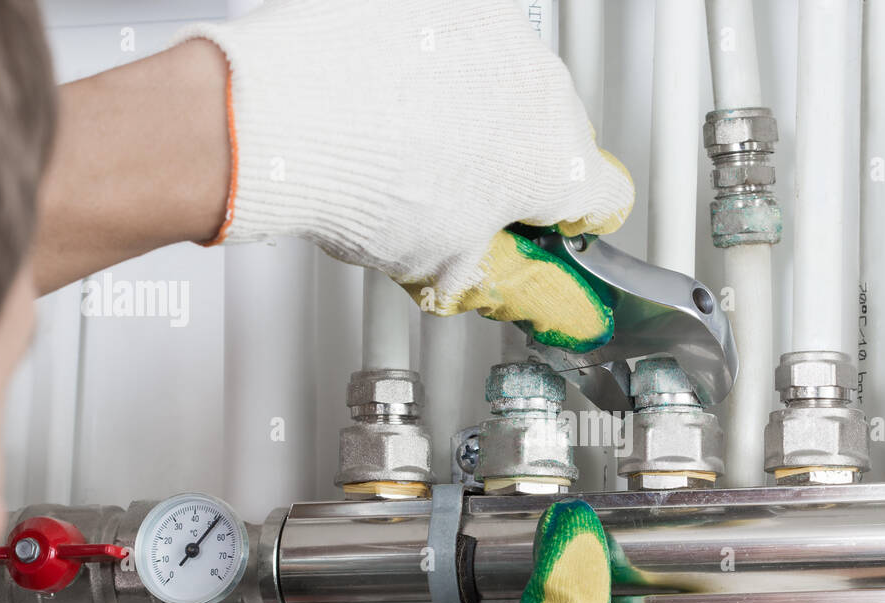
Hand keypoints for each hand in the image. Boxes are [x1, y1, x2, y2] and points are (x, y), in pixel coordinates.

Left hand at [179, 0, 634, 351]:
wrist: (281, 116)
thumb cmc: (361, 183)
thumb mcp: (441, 267)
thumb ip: (499, 277)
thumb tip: (517, 290)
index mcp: (557, 158)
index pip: (603, 198)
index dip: (569, 227)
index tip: (541, 235)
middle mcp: (539, 83)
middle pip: (556, 134)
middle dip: (518, 169)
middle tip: (463, 202)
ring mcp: (491, 29)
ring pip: (507, 82)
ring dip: (478, 114)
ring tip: (414, 148)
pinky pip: (458, 40)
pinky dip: (435, 67)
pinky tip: (391, 99)